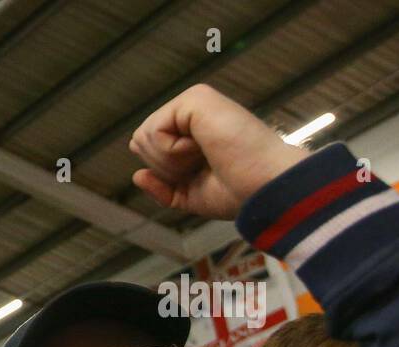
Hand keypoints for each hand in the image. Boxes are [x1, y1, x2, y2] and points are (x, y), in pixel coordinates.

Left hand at [130, 84, 307, 219]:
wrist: (261, 187)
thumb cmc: (238, 192)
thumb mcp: (191, 196)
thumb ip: (163, 188)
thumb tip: (137, 175)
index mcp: (192, 133)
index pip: (147, 149)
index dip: (164, 173)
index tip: (200, 175)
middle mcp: (192, 113)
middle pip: (139, 142)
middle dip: (164, 168)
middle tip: (203, 166)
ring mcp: (194, 102)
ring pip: (143, 136)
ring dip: (170, 161)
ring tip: (205, 156)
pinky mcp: (195, 98)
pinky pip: (154, 130)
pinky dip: (172, 152)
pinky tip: (203, 147)